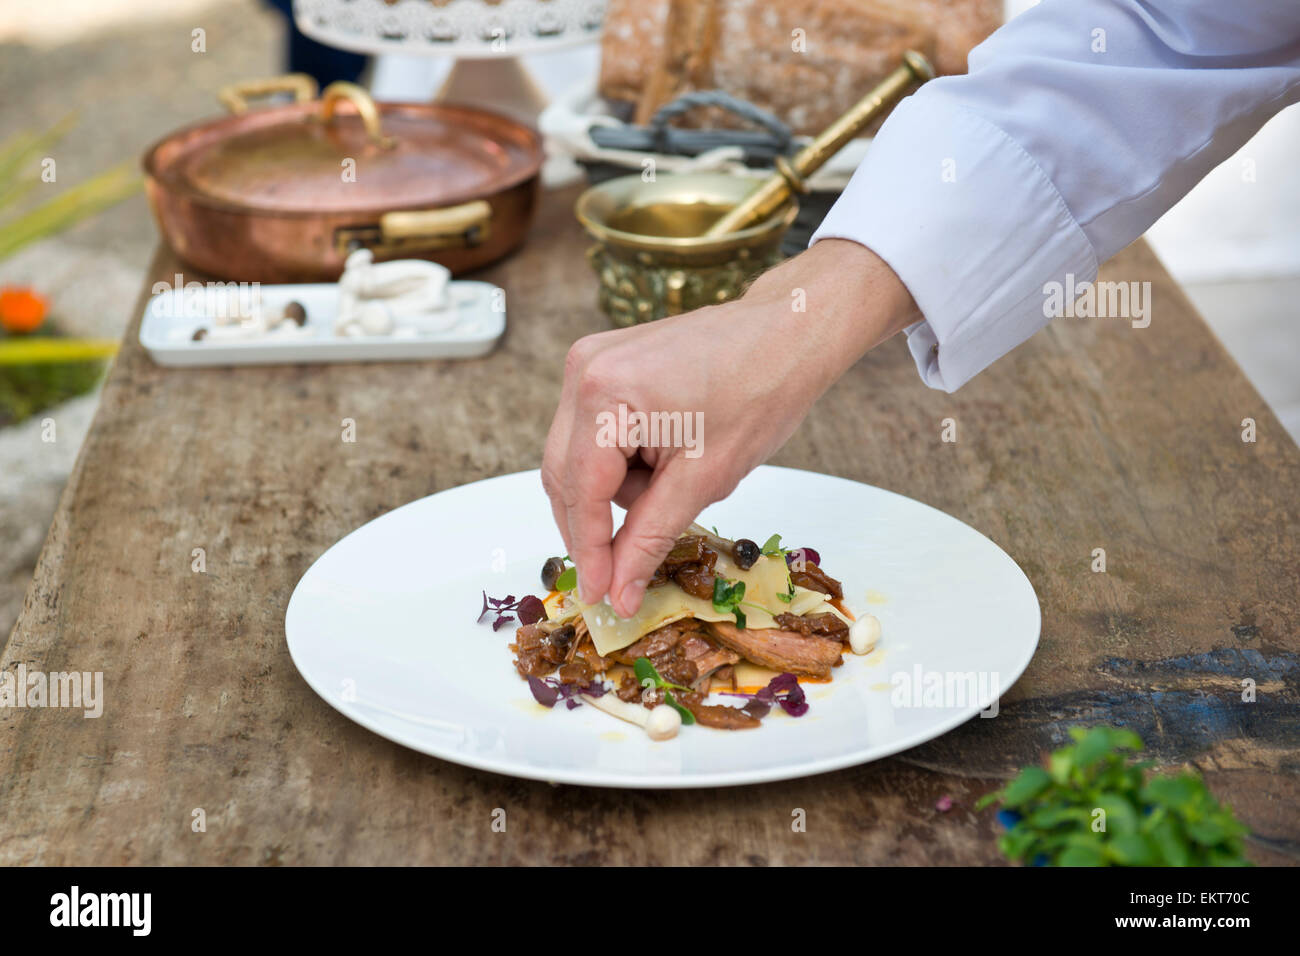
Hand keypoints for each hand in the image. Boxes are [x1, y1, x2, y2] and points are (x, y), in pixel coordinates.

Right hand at [541, 238, 917, 616]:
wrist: (787, 333)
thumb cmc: (759, 393)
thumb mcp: (704, 479)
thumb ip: (649, 538)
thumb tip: (617, 592)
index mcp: (605, 396)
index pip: (580, 494)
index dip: (588, 553)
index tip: (598, 597)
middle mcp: (582, 372)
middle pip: (563, 476)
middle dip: (595, 526)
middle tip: (624, 570)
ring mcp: (587, 361)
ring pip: (575, 458)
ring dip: (612, 490)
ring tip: (675, 480)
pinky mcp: (601, 362)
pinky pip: (591, 431)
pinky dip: (618, 460)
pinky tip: (663, 459)